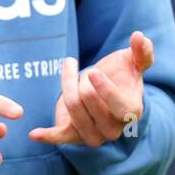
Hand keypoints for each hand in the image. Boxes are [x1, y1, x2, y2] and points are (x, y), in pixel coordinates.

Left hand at [29, 31, 151, 146]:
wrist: (102, 92)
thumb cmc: (120, 75)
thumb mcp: (132, 62)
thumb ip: (141, 52)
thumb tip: (139, 36)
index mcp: (132, 111)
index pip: (121, 107)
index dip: (106, 91)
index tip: (92, 72)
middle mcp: (114, 128)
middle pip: (88, 102)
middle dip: (79, 81)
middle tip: (81, 70)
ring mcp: (94, 134)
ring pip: (73, 110)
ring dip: (67, 87)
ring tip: (70, 72)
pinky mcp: (74, 135)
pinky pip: (61, 138)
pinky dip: (48, 136)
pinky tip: (34, 134)